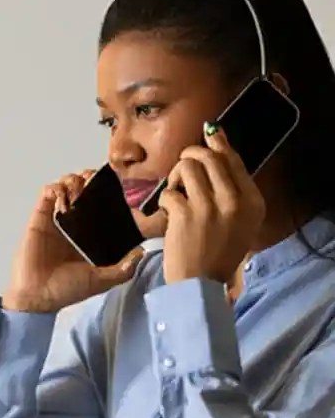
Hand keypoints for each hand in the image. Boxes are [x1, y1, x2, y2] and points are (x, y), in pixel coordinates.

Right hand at [2, 170, 144, 312]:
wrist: (38, 296)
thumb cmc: (66, 290)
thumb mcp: (101, 281)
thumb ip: (123, 269)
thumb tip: (142, 251)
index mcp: (89, 234)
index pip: (101, 204)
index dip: (108, 192)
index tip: (117, 188)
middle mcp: (74, 223)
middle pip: (83, 188)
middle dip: (90, 178)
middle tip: (95, 183)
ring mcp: (56, 218)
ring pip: (65, 186)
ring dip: (74, 180)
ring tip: (79, 190)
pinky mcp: (39, 217)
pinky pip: (47, 193)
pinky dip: (56, 189)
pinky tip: (64, 200)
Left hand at [159, 122, 266, 284]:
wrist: (200, 284)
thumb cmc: (217, 254)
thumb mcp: (239, 222)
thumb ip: (233, 191)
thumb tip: (219, 152)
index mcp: (252, 202)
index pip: (234, 161)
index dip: (219, 144)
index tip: (209, 133)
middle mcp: (234, 201)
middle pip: (209, 157)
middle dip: (191, 156)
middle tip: (183, 167)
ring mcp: (209, 207)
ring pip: (187, 168)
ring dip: (176, 176)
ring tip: (175, 191)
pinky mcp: (184, 215)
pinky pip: (169, 192)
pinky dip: (164, 199)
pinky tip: (168, 212)